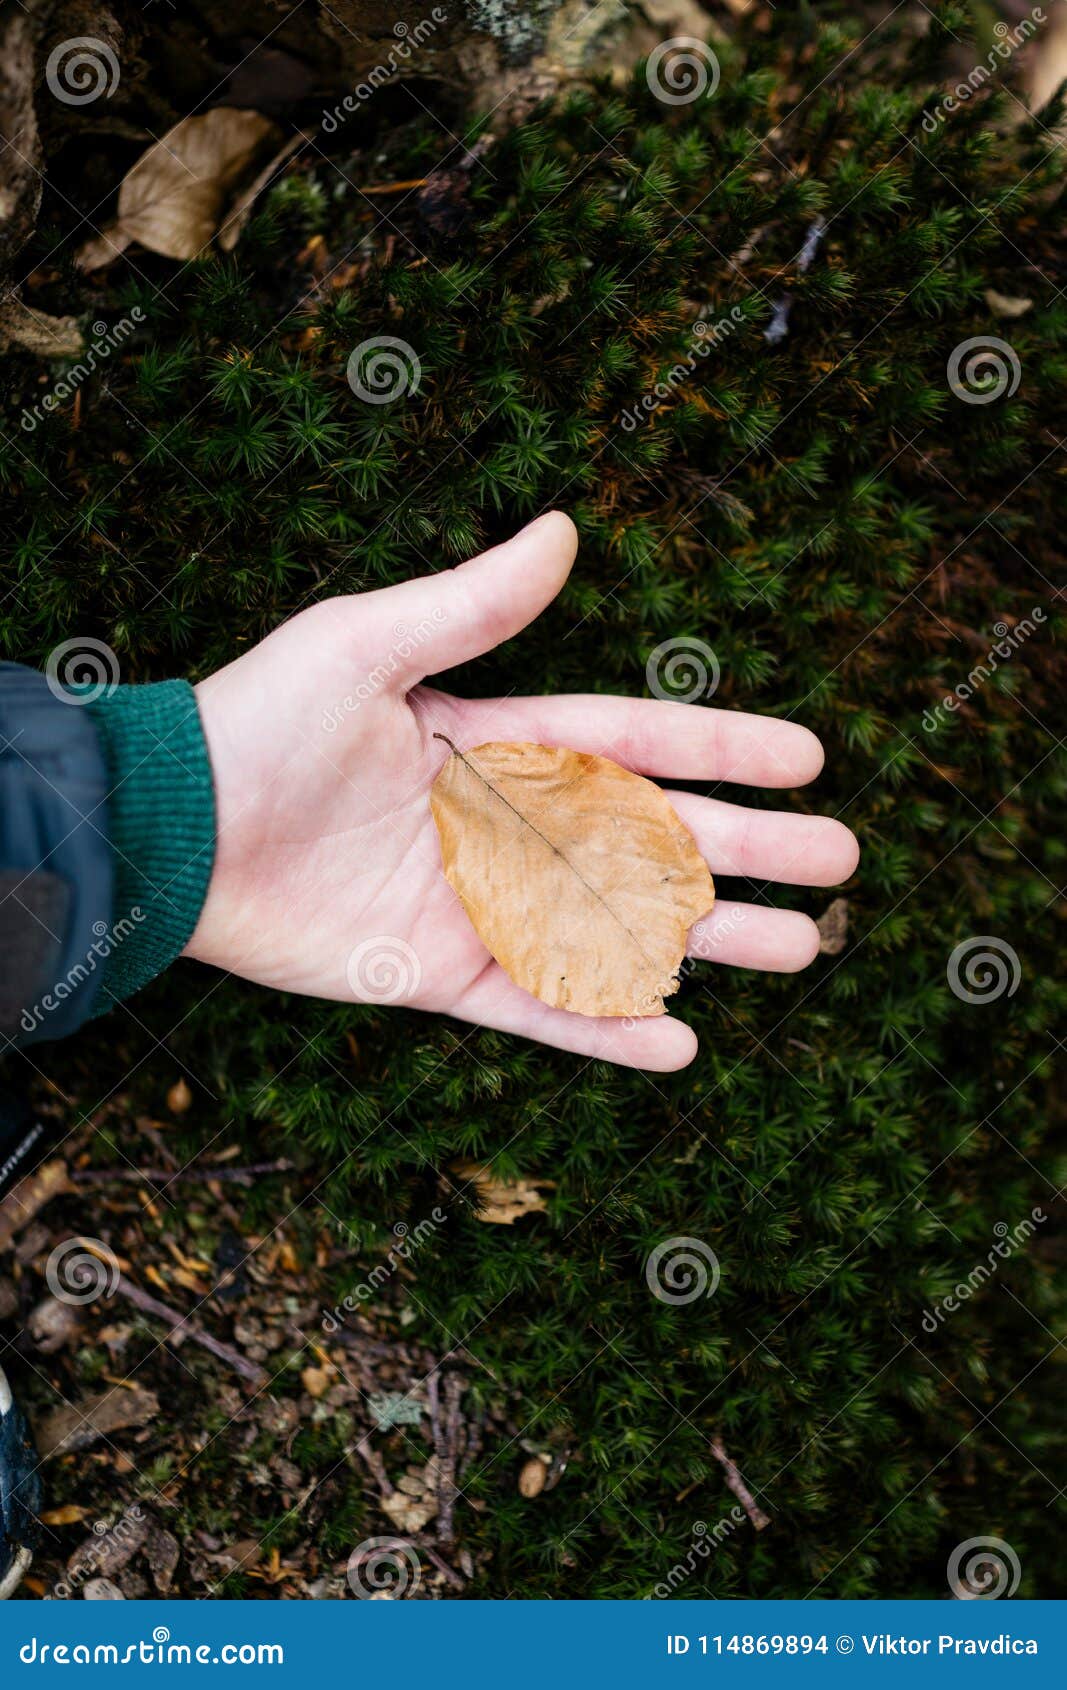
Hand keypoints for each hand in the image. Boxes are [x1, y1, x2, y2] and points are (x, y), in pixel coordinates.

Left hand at [186, 514, 857, 1070]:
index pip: (637, 743)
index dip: (724, 749)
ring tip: (798, 950)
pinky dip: (606, 1030)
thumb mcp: (369, 644)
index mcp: (499, 742)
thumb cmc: (261, 724)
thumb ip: (472, 605)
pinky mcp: (441, 974)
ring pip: (621, 928)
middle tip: (841, 866)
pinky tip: (679, 1039)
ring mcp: (480, 905)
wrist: (173, 833)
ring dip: (710, 941)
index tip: (807, 757)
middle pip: (656, 840)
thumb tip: (565, 527)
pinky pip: (542, 1008)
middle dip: (751, 850)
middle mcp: (506, 825)